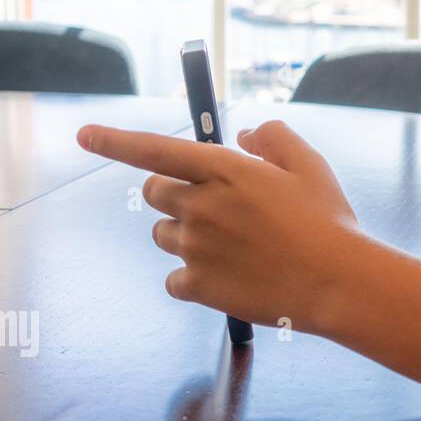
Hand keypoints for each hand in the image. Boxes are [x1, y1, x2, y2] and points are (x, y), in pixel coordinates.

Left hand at [76, 119, 363, 335]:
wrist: (336, 282)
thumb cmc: (327, 221)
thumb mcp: (309, 165)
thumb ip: (272, 138)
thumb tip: (243, 136)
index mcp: (225, 169)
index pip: (154, 149)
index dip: (114, 141)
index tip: (84, 134)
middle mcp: (201, 205)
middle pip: (155, 192)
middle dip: (175, 193)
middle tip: (214, 206)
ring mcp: (195, 247)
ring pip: (164, 234)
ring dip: (185, 234)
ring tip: (233, 246)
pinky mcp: (198, 286)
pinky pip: (174, 278)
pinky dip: (192, 277)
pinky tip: (228, 276)